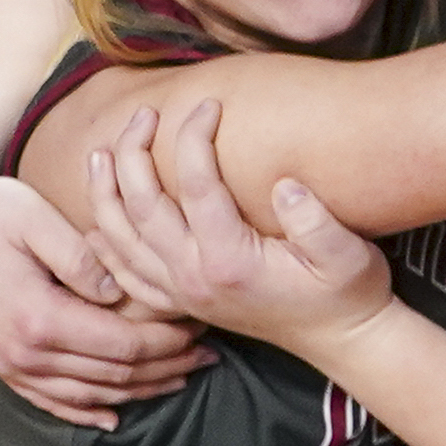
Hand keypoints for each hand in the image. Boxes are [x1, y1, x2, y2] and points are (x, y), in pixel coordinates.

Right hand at [0, 166, 214, 425]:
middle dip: (165, 368)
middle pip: (111, 377)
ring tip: (180, 378)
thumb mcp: (36, 218)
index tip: (200, 328)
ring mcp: (7, 365)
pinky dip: (85, 412)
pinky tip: (113, 417)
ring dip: (137, 392)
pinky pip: (49, 401)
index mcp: (38, 317)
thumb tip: (120, 292)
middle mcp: (23, 353)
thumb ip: (81, 258)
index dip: (167, 343)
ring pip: (87, 395)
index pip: (122, 346)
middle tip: (207, 355)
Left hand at [83, 102, 394, 358]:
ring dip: (105, 195)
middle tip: (144, 114)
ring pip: (122, 241)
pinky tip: (97, 224)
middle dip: (135, 153)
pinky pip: (128, 277)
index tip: (209, 104)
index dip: (194, 137)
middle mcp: (195, 279)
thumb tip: (284, 184)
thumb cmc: (349, 292)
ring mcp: (184, 294)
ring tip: (99, 153)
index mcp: (230, 260)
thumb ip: (315, 222)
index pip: (195, 185)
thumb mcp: (348, 255)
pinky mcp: (183, 304)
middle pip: (142, 207)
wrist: (342, 340)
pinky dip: (106, 248)